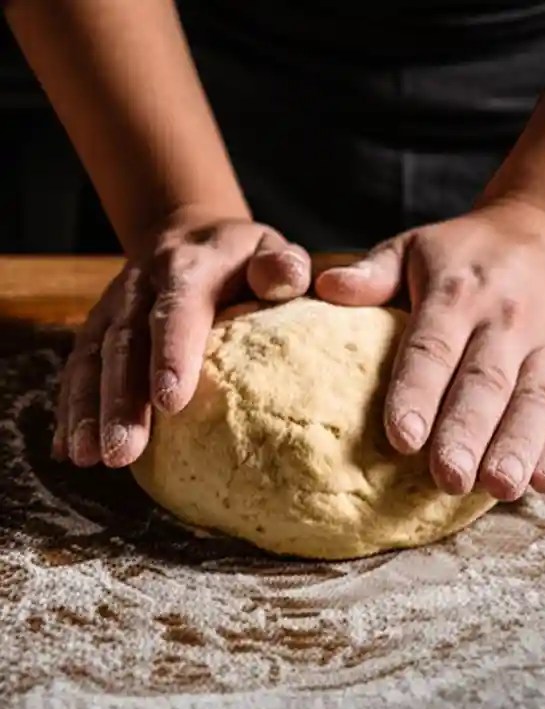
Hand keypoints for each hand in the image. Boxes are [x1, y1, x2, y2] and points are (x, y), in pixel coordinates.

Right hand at [53, 206, 311, 467]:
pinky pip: (77, 368)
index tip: (171, 402)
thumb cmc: (244, 256)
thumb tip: (292, 280)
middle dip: (120, 400)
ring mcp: (113, 308)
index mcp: (188, 268)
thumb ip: (283, 266)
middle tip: (123, 452)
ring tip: (91, 458)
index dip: (171, 353)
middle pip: (125, 344)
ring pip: (92, 359)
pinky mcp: (97, 327)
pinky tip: (72, 449)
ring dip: (88, 410)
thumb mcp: (271, 249)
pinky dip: (71, 408)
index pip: (176, 311)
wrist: (189, 233)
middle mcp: (141, 287)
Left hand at [315, 202, 544, 501]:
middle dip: (469, 432)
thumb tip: (325, 288)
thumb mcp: (414, 246)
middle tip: (450, 478)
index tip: (402, 437)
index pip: (435, 347)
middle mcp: (508, 318)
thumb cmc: (465, 253)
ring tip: (500, 487)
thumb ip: (372, 272)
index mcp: (459, 292)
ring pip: (536, 400)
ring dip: (519, 446)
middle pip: (487, 382)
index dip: (418, 392)